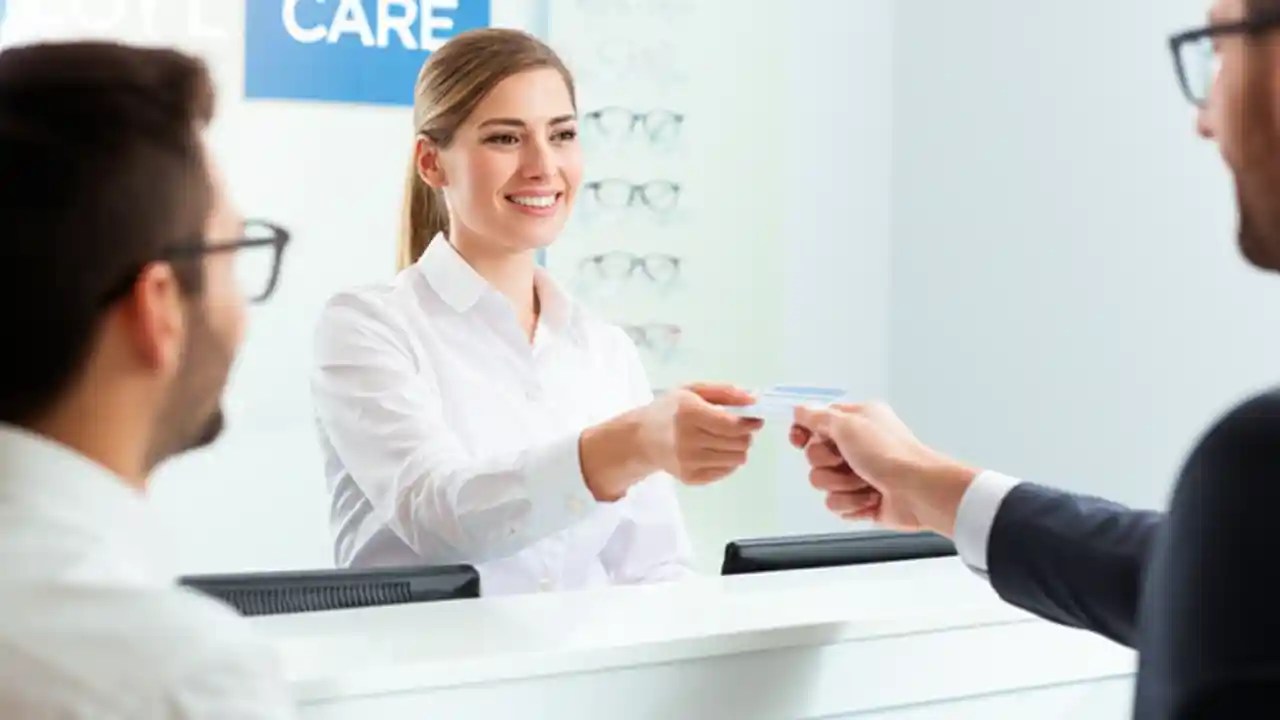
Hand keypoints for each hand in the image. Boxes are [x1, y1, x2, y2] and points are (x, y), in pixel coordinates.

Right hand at [639, 383, 763, 485]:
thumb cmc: (669, 410)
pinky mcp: (690, 477)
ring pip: (735, 459)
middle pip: (737, 443)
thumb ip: (725, 392)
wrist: (641, 438)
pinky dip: (727, 461)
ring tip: (726, 440)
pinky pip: (725, 472)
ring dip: (738, 449)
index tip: (756, 420)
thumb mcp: (692, 390)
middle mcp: (687, 439)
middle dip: (746, 435)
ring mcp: (688, 461)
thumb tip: (753, 399)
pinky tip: (716, 451)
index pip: (733, 425)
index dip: (750, 423)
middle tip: (739, 429)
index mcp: (689, 412)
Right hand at [790, 402, 976, 536]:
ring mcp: (858, 474)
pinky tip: (871, 498)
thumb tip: (799, 410)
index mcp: (856, 420)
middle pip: (814, 455)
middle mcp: (856, 445)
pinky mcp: (860, 500)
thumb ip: (818, 416)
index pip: (815, 422)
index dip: (803, 431)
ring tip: (865, 482)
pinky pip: (835, 504)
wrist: (919, 492)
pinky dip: (852, 503)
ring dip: (842, 485)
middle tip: (848, 461)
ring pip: (822, 482)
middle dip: (827, 463)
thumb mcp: (848, 424)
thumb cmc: (890, 454)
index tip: (800, 439)